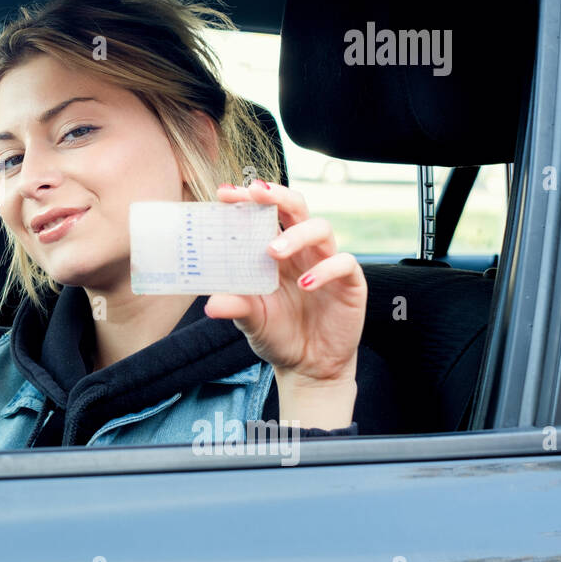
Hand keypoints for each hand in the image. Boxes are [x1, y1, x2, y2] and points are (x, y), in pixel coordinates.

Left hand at [203, 179, 366, 392]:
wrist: (308, 367)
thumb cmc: (278, 334)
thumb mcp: (251, 320)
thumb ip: (234, 306)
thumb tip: (210, 304)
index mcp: (274, 251)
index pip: (264, 214)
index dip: (248, 199)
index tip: (225, 193)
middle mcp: (301, 251)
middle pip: (296, 208)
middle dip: (277, 196)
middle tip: (257, 193)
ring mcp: (326, 263)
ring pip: (321, 228)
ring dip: (297, 234)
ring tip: (273, 252)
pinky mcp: (350, 283)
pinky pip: (344, 263)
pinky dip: (325, 269)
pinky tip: (306, 284)